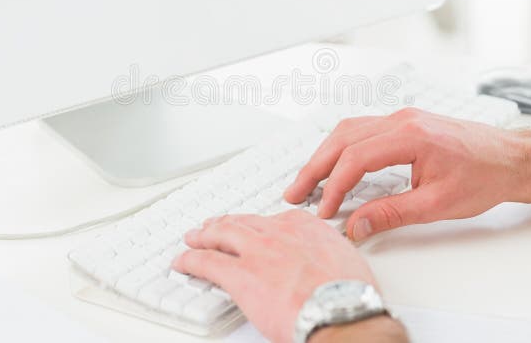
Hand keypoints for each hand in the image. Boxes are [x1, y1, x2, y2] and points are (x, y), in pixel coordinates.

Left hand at [173, 211, 377, 342]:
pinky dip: (190, 260)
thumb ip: (327, 253)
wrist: (340, 312)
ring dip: (203, 236)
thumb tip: (326, 265)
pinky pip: (206, 263)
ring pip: (220, 236)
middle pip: (242, 223)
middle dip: (224, 224)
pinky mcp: (239, 275)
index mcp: (304, 227)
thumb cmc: (348, 294)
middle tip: (212, 226)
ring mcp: (256, 251)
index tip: (252, 226)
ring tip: (193, 238)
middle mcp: (277, 232)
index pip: (273, 219)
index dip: (256, 224)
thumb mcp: (345, 260)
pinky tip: (183, 262)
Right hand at [284, 108, 528, 240]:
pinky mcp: (404, 123)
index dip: (334, 186)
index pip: (356, 158)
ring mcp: (402, 118)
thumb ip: (392, 213)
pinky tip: (334, 166)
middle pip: (343, 138)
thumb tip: (356, 224)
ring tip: (307, 181)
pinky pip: (362, 130)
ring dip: (325, 156)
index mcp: (411, 135)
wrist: (511, 158)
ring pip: (349, 130)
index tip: (323, 210)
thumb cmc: (484, 176)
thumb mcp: (438, 204)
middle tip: (295, 193)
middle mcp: (402, 120)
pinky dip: (341, 149)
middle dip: (315, 167)